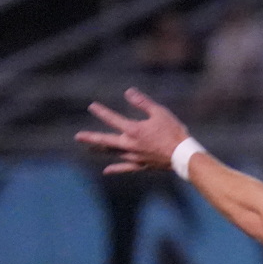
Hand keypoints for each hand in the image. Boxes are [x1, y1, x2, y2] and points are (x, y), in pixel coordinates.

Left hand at [75, 88, 190, 173]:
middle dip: (91, 138)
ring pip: (113, 153)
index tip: (92, 106)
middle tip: (78, 137)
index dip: (101, 112)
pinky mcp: (141, 165)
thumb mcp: (160, 113)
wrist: (184, 156)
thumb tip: (128, 92)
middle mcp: (130, 144)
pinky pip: (125, 168)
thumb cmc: (174, 132)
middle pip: (106, 141)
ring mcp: (134, 157)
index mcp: (133, 130)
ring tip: (90, 149)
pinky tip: (106, 171)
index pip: (112, 119)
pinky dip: (115, 169)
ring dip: (101, 150)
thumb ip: (143, 102)